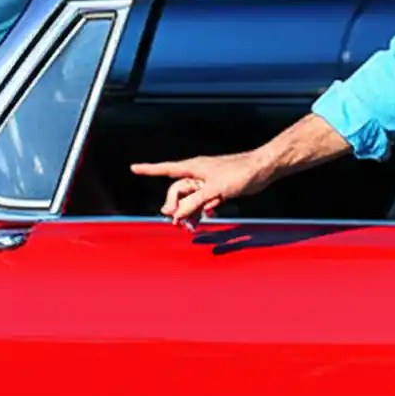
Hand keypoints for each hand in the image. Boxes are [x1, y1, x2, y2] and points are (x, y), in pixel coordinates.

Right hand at [131, 152, 274, 224]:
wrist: (261, 170)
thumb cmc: (238, 173)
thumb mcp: (214, 190)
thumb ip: (194, 202)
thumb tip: (177, 214)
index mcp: (193, 168)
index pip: (166, 169)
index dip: (149, 170)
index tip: (133, 168)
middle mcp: (198, 174)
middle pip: (178, 192)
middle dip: (176, 207)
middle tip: (177, 224)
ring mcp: (208, 182)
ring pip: (192, 199)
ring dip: (190, 212)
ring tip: (192, 227)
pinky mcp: (219, 189)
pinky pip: (205, 201)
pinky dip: (204, 209)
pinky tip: (211, 215)